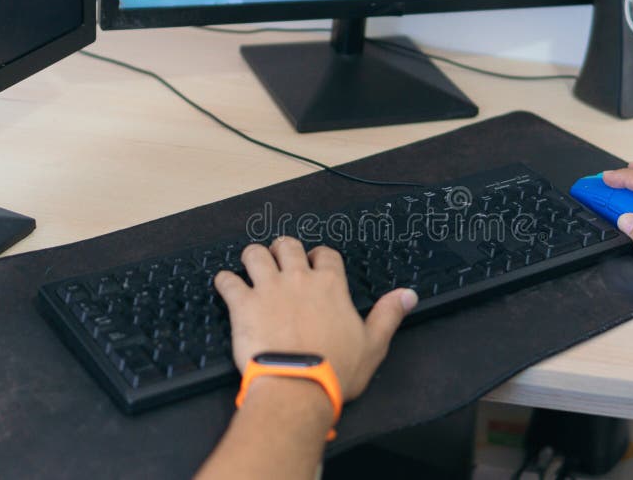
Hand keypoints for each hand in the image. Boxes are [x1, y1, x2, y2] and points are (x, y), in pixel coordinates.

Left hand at [214, 237, 418, 399]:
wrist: (297, 387)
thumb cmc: (335, 369)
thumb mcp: (374, 344)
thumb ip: (389, 314)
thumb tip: (408, 295)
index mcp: (330, 285)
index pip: (326, 254)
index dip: (319, 256)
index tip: (316, 263)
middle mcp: (298, 279)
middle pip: (287, 245)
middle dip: (283, 249)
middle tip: (281, 259)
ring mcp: (268, 289)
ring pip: (255, 254)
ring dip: (253, 257)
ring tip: (252, 264)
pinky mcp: (243, 305)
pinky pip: (227, 281)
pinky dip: (225, 281)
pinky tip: (226, 285)